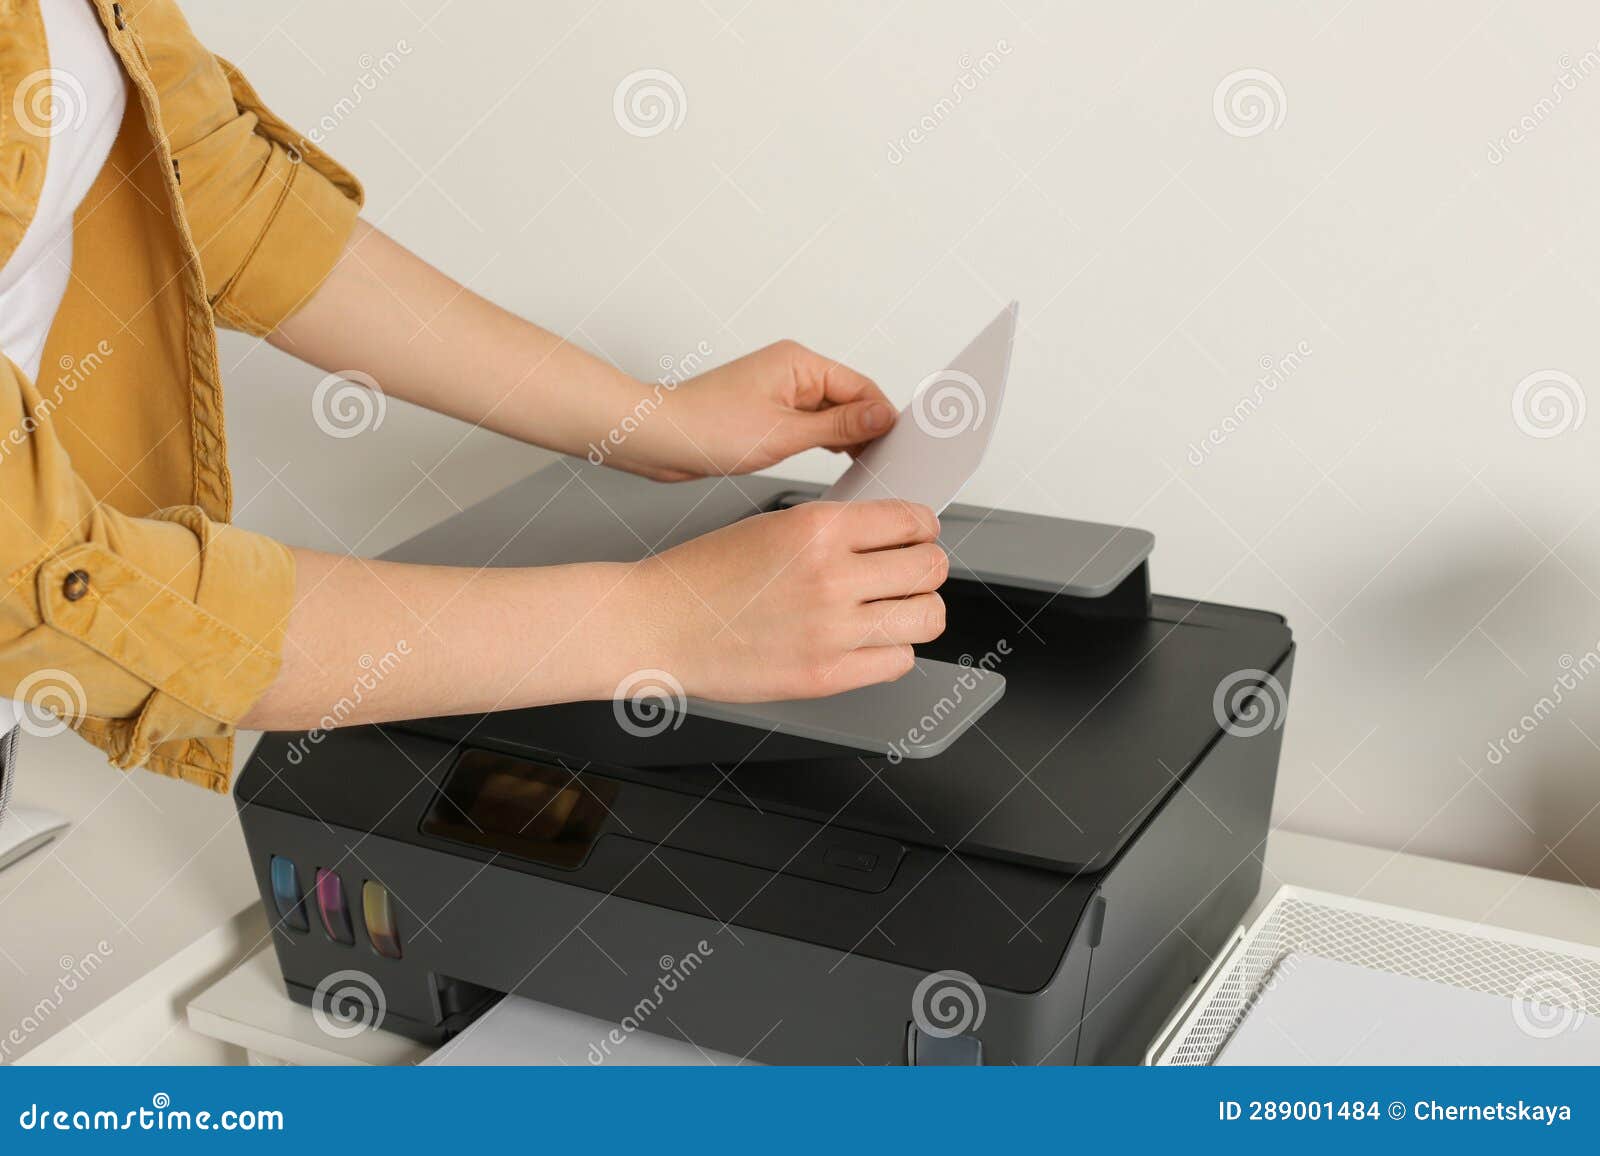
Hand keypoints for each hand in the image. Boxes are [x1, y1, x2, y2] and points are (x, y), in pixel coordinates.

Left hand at [600, 340, 896, 480]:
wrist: (658, 440)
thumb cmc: (706, 429)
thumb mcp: (784, 434)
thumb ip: (838, 427)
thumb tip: (880, 417)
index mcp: (799, 363)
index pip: (861, 386)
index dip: (883, 416)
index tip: (903, 443)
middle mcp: (792, 371)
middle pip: (850, 398)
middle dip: (868, 428)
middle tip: (889, 461)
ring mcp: (781, 391)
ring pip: (832, 414)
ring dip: (847, 438)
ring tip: (865, 466)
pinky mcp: (769, 412)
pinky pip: (811, 425)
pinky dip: (826, 442)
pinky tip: (837, 463)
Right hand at [625, 499, 947, 699]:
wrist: (656, 625)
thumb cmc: (702, 577)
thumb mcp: (773, 526)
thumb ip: (835, 531)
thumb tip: (890, 536)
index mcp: (818, 529)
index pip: (913, 521)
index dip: (922, 529)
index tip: (918, 536)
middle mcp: (831, 577)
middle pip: (930, 568)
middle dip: (925, 569)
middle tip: (908, 574)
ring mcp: (831, 630)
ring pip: (927, 617)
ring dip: (918, 611)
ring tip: (895, 610)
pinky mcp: (825, 675)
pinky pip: (898, 661)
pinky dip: (892, 651)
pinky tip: (868, 641)